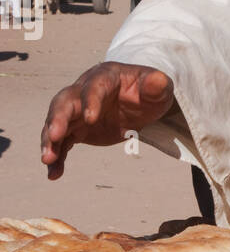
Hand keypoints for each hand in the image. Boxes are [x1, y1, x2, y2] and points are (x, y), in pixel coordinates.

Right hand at [41, 61, 174, 179]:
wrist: (141, 102)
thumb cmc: (149, 92)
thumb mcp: (159, 88)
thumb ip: (158, 85)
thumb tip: (159, 80)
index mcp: (105, 77)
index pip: (94, 86)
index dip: (90, 101)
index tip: (90, 119)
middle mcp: (84, 91)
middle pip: (64, 102)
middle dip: (57, 118)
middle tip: (54, 136)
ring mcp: (78, 111)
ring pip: (57, 123)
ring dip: (50, 140)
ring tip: (48, 160)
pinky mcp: (77, 129)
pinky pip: (62, 142)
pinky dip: (57, 157)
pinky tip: (54, 174)